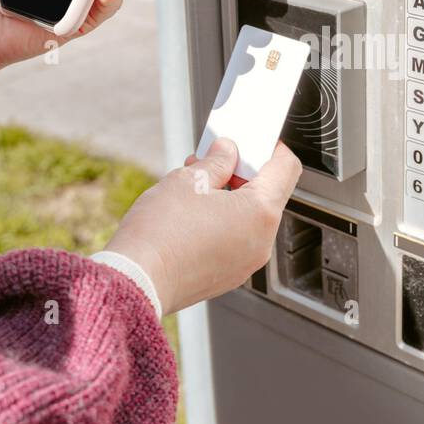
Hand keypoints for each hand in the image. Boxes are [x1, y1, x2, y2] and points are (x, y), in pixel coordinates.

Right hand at [105, 139, 303, 314]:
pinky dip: (223, 224)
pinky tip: (194, 216)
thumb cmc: (161, 233)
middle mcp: (261, 241)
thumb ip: (217, 160)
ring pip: (250, 220)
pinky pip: (237, 241)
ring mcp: (247, 262)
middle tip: (213, 163)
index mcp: (260, 213)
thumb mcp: (190, 179)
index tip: (254, 142)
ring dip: (231, 199)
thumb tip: (227, 151)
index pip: (286, 168)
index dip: (272, 148)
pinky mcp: (229, 276)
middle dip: (242, 174)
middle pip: (267, 195)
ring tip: (195, 190)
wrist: (137, 281)